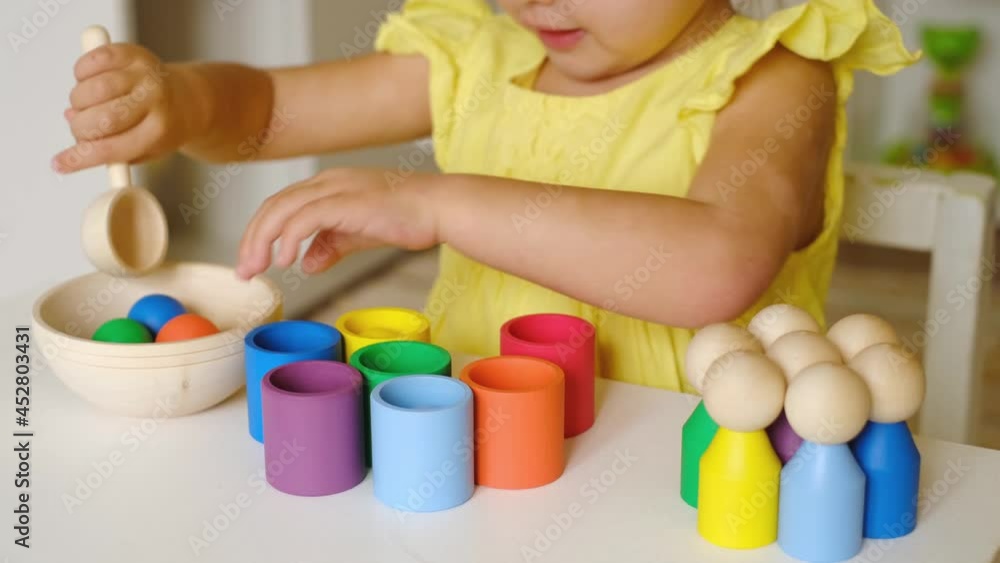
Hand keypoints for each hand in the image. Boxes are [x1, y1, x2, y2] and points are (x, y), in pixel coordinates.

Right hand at [53, 43, 195, 172]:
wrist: (189, 100)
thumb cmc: (160, 127)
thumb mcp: (143, 149)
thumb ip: (108, 146)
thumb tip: (71, 118)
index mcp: (158, 132)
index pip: (111, 149)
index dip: (81, 157)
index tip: (60, 163)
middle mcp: (155, 101)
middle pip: (101, 119)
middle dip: (80, 127)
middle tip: (81, 127)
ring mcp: (146, 74)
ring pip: (95, 88)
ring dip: (79, 100)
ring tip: (86, 105)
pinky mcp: (135, 53)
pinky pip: (96, 59)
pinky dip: (82, 71)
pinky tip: (89, 81)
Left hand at [236, 168, 440, 278]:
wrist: (438, 208)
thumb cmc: (407, 217)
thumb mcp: (358, 234)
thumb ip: (330, 246)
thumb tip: (307, 265)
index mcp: (327, 185)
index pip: (280, 205)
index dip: (260, 233)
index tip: (252, 262)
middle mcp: (326, 181)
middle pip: (273, 206)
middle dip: (252, 239)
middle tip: (245, 271)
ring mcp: (335, 188)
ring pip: (282, 211)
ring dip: (263, 241)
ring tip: (258, 269)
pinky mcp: (346, 201)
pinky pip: (305, 218)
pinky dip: (290, 239)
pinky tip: (286, 261)